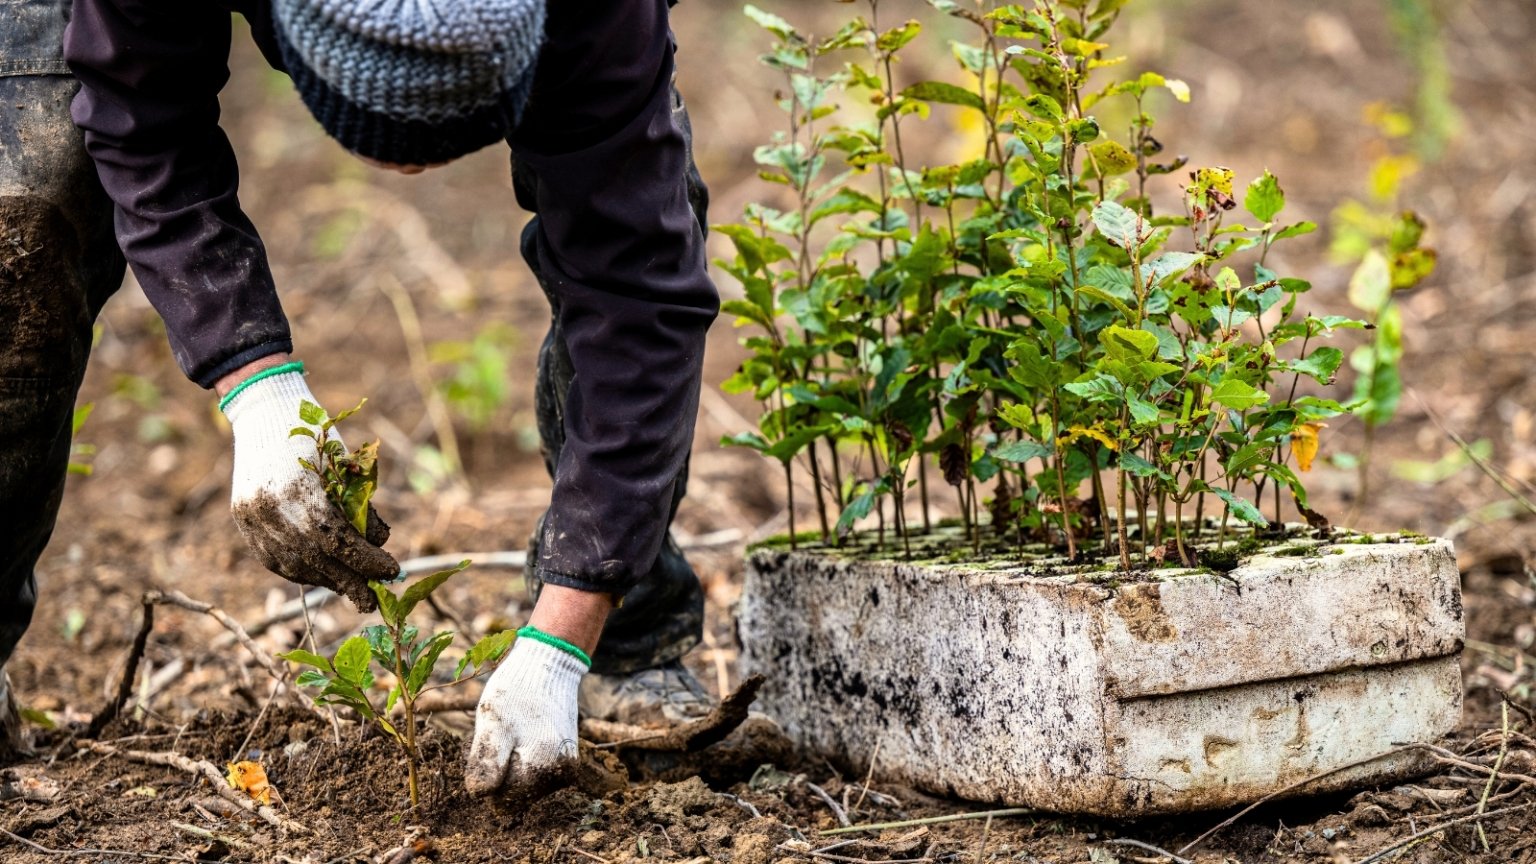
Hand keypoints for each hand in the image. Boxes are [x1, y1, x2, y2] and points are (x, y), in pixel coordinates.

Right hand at [221, 362, 398, 610]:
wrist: (265, 411)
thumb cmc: (316, 434)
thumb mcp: (346, 465)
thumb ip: (361, 507)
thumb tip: (378, 546)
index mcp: (299, 491)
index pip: (338, 541)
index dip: (366, 561)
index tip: (390, 571)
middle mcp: (270, 509)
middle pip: (315, 560)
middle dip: (348, 581)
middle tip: (371, 599)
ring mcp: (252, 516)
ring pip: (292, 564)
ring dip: (325, 579)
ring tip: (350, 585)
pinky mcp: (244, 519)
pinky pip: (273, 558)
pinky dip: (300, 570)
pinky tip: (321, 573)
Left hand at [465, 635, 586, 796]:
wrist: (549, 664)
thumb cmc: (516, 690)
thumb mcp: (492, 721)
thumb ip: (486, 760)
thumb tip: (478, 794)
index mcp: (542, 766)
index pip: (503, 799)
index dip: (489, 776)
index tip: (490, 743)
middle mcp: (561, 773)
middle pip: (517, 796)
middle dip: (502, 773)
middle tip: (499, 737)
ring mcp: (566, 768)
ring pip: (526, 787)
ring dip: (513, 767)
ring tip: (513, 734)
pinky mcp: (567, 760)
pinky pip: (537, 776)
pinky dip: (525, 761)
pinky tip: (524, 736)